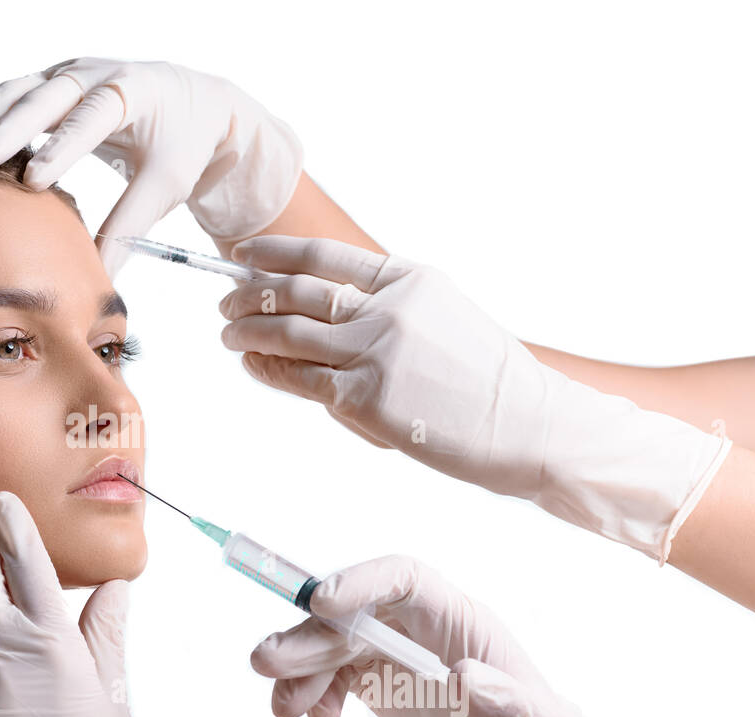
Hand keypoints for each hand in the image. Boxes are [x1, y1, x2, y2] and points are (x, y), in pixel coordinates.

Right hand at [0, 57, 303, 276]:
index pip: (92, 117)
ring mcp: (70, 74)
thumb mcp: (165, 184)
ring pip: (20, 90)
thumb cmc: (181, 142)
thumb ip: (130, 225)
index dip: (62, 148)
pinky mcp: (51, 83)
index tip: (35, 179)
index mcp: (133, 90)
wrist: (190, 103)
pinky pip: (12, 95)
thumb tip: (100, 276)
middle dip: (11, 127)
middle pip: (47, 95)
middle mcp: (96, 73)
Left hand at [218, 236, 731, 562]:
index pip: (324, 255)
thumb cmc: (486, 381)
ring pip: (289, 331)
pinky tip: (250, 364)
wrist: (530, 426)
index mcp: (409, 278)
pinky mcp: (366, 397)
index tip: (244, 254)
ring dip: (247, 329)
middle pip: (297, 289)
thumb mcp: (444, 318)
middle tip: (224, 300)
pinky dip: (266, 368)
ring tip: (226, 333)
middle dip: (249, 291)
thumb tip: (325, 317)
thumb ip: (389, 309)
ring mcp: (376, 351)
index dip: (274, 252)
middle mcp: (389, 307)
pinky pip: (298, 378)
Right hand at [250, 554, 693, 716]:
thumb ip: (509, 702)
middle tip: (266, 663)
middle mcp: (419, 629)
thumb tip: (466, 677)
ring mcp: (394, 655)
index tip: (322, 603)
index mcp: (458, 620)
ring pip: (330, 645)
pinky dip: (310, 696)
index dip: (361, 582)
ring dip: (297, 669)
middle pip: (352, 615)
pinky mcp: (378, 684)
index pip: (404, 580)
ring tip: (282, 708)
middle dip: (307, 635)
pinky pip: (329, 677)